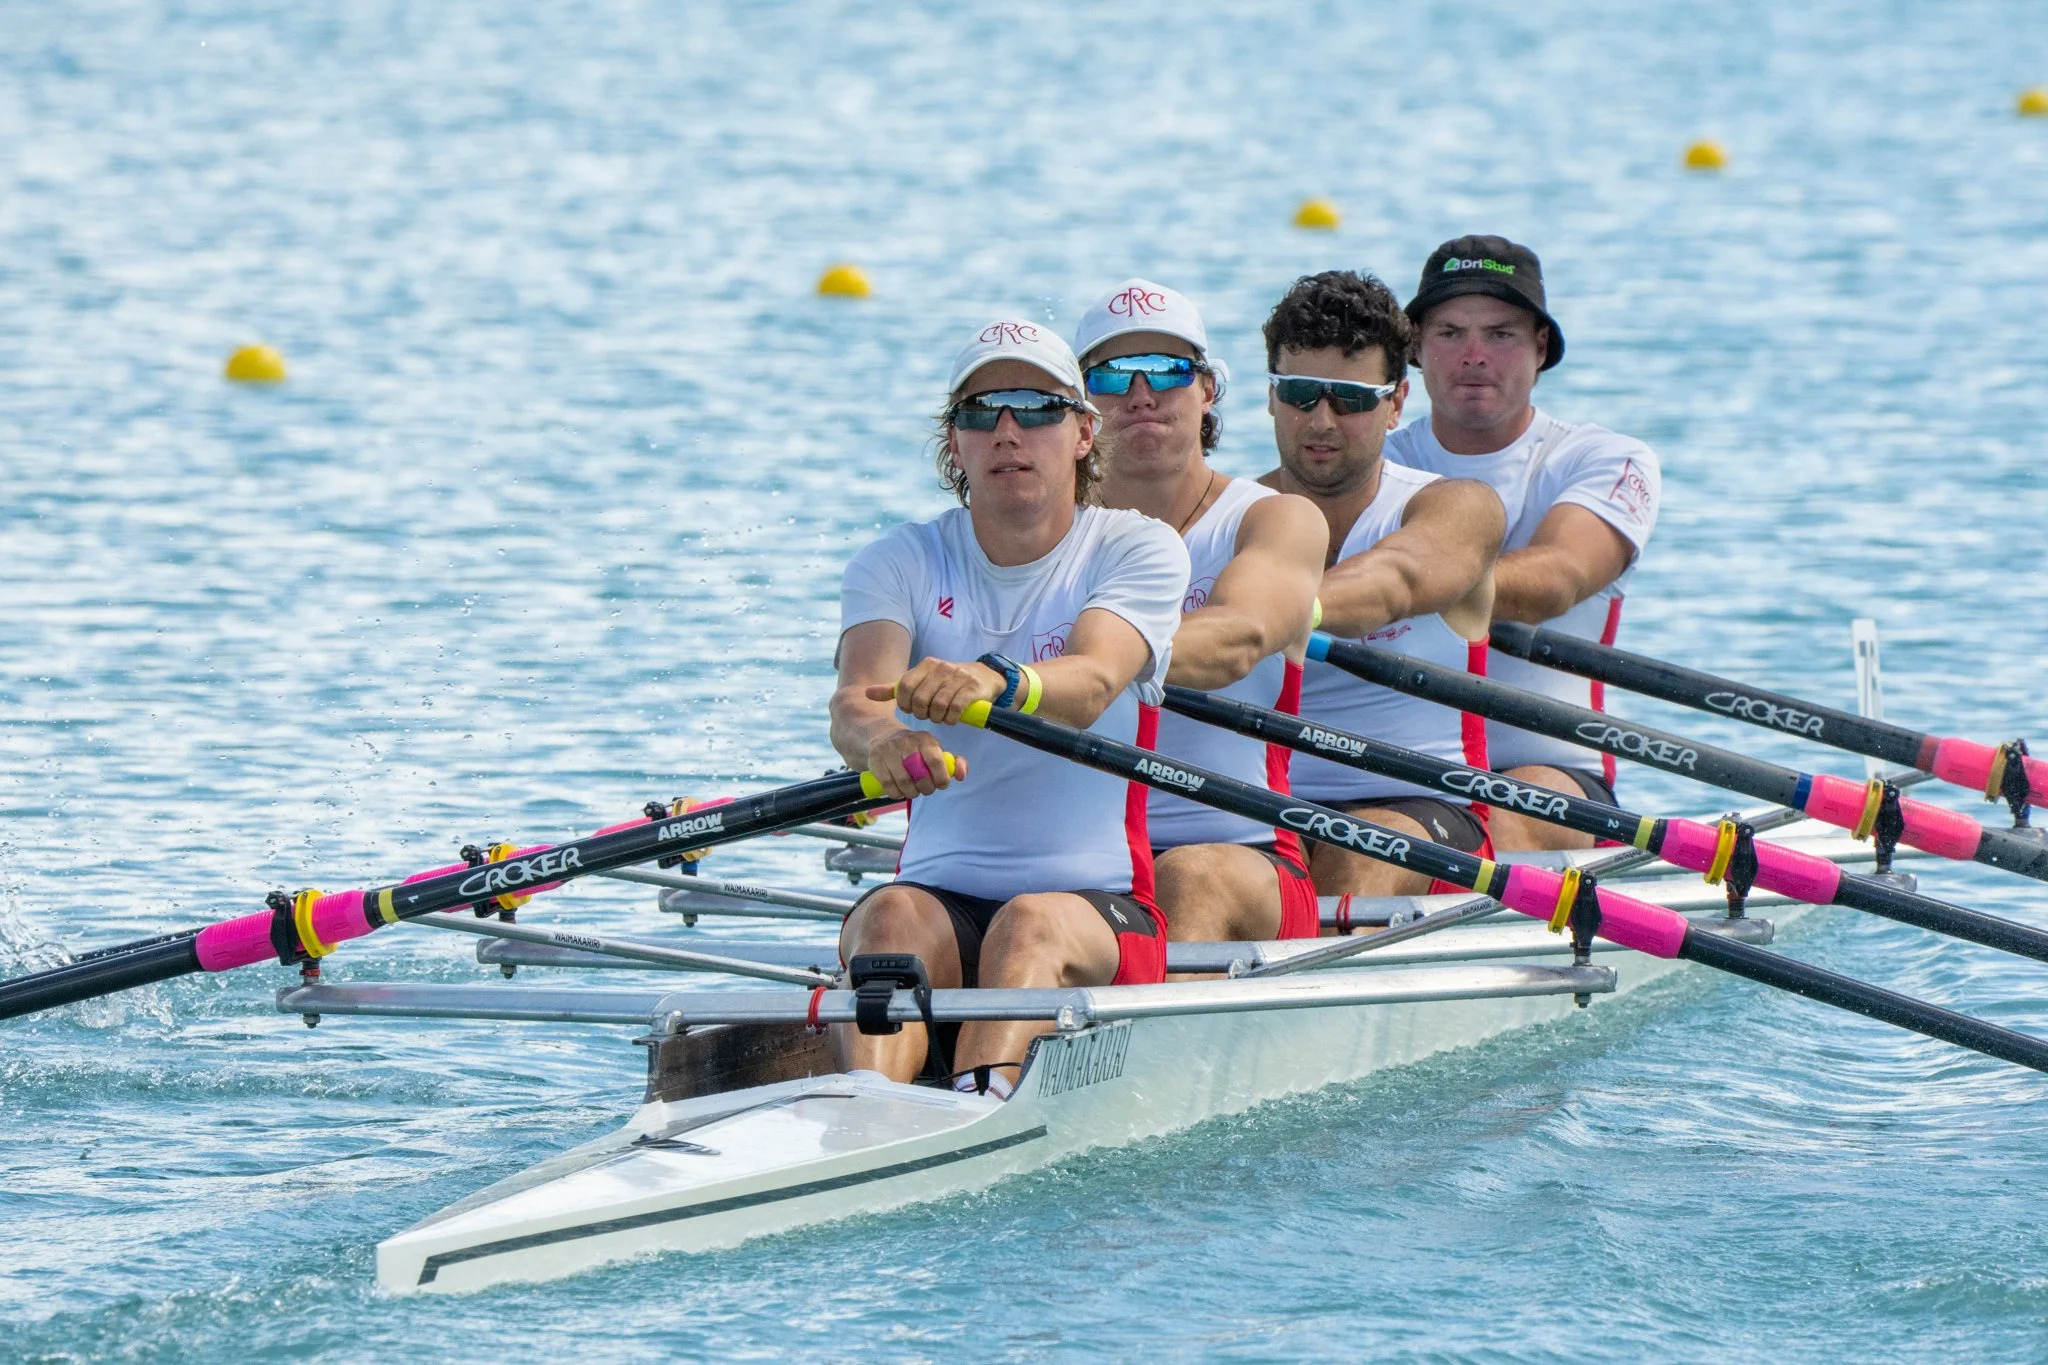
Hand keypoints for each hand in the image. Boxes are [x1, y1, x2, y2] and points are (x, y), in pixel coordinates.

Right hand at [864, 727, 965, 801]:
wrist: (883, 737)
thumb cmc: (915, 749)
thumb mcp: (934, 750)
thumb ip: (952, 763)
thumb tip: (961, 775)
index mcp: (925, 739)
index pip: (936, 761)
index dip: (941, 778)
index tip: (941, 785)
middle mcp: (907, 742)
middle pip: (920, 774)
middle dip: (927, 788)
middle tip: (926, 789)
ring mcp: (889, 751)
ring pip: (904, 782)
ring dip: (911, 793)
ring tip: (913, 791)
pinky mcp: (875, 761)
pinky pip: (888, 785)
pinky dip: (896, 794)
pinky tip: (900, 791)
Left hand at [866, 658, 1004, 725]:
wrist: (984, 676)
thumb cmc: (946, 682)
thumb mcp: (920, 682)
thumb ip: (894, 689)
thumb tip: (867, 693)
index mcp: (925, 665)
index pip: (904, 687)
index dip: (905, 704)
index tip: (912, 710)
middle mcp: (940, 668)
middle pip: (920, 699)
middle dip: (921, 713)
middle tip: (928, 715)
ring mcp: (957, 677)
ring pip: (937, 705)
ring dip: (937, 717)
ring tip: (940, 717)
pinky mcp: (972, 687)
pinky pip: (955, 708)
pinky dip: (951, 718)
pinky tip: (951, 719)